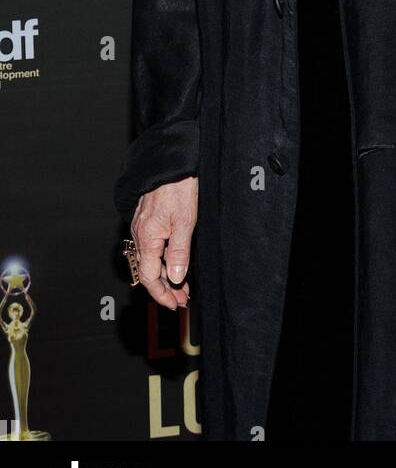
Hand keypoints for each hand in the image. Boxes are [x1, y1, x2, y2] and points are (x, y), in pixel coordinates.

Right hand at [130, 176, 198, 309]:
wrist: (171, 163)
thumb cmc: (178, 188)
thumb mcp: (184, 222)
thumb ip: (178, 252)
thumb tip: (175, 278)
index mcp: (147, 238)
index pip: (149, 277)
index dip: (162, 294)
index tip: (174, 304)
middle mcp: (140, 234)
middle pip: (149, 271)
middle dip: (166, 287)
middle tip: (183, 297)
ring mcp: (142, 226)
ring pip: (150, 259)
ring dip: (165, 274)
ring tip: (183, 283)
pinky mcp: (147, 219)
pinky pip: (152, 246)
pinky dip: (162, 258)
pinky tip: (175, 260)